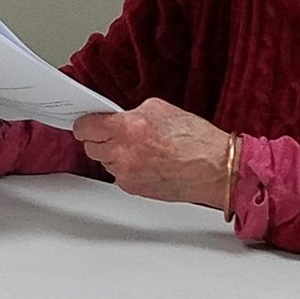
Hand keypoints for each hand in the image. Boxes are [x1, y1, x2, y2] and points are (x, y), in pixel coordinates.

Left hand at [73, 98, 230, 208]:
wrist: (215, 169)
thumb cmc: (195, 139)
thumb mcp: (159, 109)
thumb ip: (130, 112)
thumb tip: (115, 116)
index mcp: (127, 128)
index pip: (85, 127)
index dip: (84, 124)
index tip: (86, 123)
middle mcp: (122, 153)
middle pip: (90, 146)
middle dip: (99, 139)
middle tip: (115, 134)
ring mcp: (126, 173)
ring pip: (104, 162)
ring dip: (113, 155)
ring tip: (138, 148)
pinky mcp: (133, 189)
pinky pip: (118, 175)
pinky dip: (126, 169)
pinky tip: (145, 162)